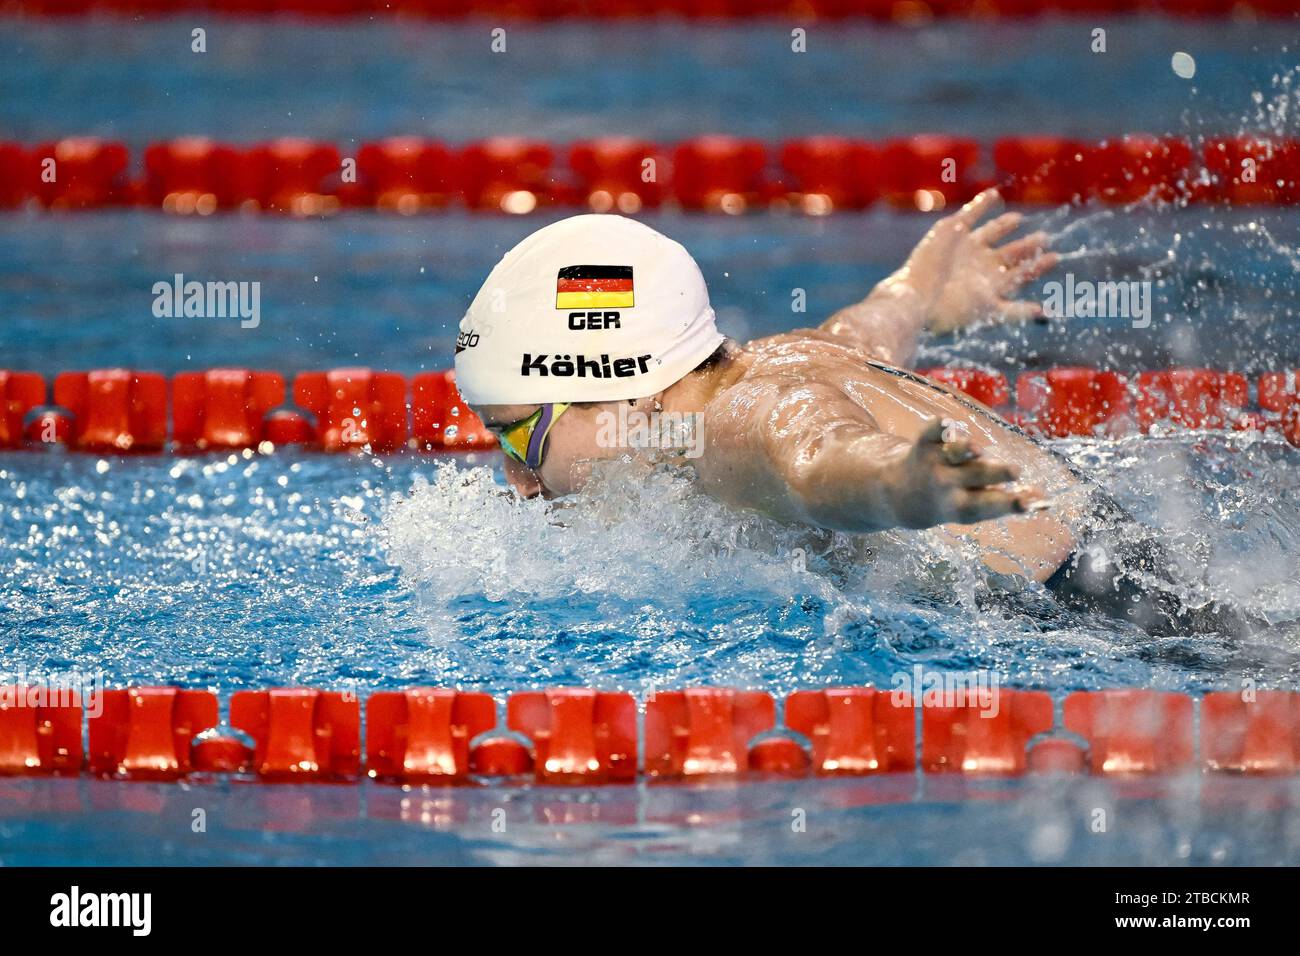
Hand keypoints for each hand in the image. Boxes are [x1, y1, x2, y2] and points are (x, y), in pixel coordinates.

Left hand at [889, 418, 1046, 527]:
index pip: (990, 505)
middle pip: (976, 476)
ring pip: (953, 454)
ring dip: (964, 450)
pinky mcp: (924, 444)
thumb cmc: (951, 500)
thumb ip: (1005, 502)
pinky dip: (936, 427)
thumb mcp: (974, 508)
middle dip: (995, 473)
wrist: (899, 495)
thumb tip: (1046, 501)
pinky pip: (930, 433)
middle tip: (1015, 471)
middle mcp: (949, 485)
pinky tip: (944, 423)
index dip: (1011, 503)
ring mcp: (935, 463)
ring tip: (975, 449)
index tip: (1031, 502)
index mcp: (963, 505)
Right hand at [891, 188, 1058, 335]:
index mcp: (992, 284)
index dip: (1038, 266)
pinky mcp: (952, 230)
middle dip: (1027, 245)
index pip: (1022, 273)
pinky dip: (982, 204)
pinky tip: (994, 195)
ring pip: (993, 232)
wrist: (917, 297)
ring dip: (1006, 224)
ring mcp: (967, 248)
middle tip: (1044, 238)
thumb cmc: (950, 310)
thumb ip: (1016, 312)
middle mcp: (981, 266)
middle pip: (1011, 253)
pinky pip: (971, 214)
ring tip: (1017, 219)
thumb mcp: (989, 312)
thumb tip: (1044, 314)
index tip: (1054, 257)